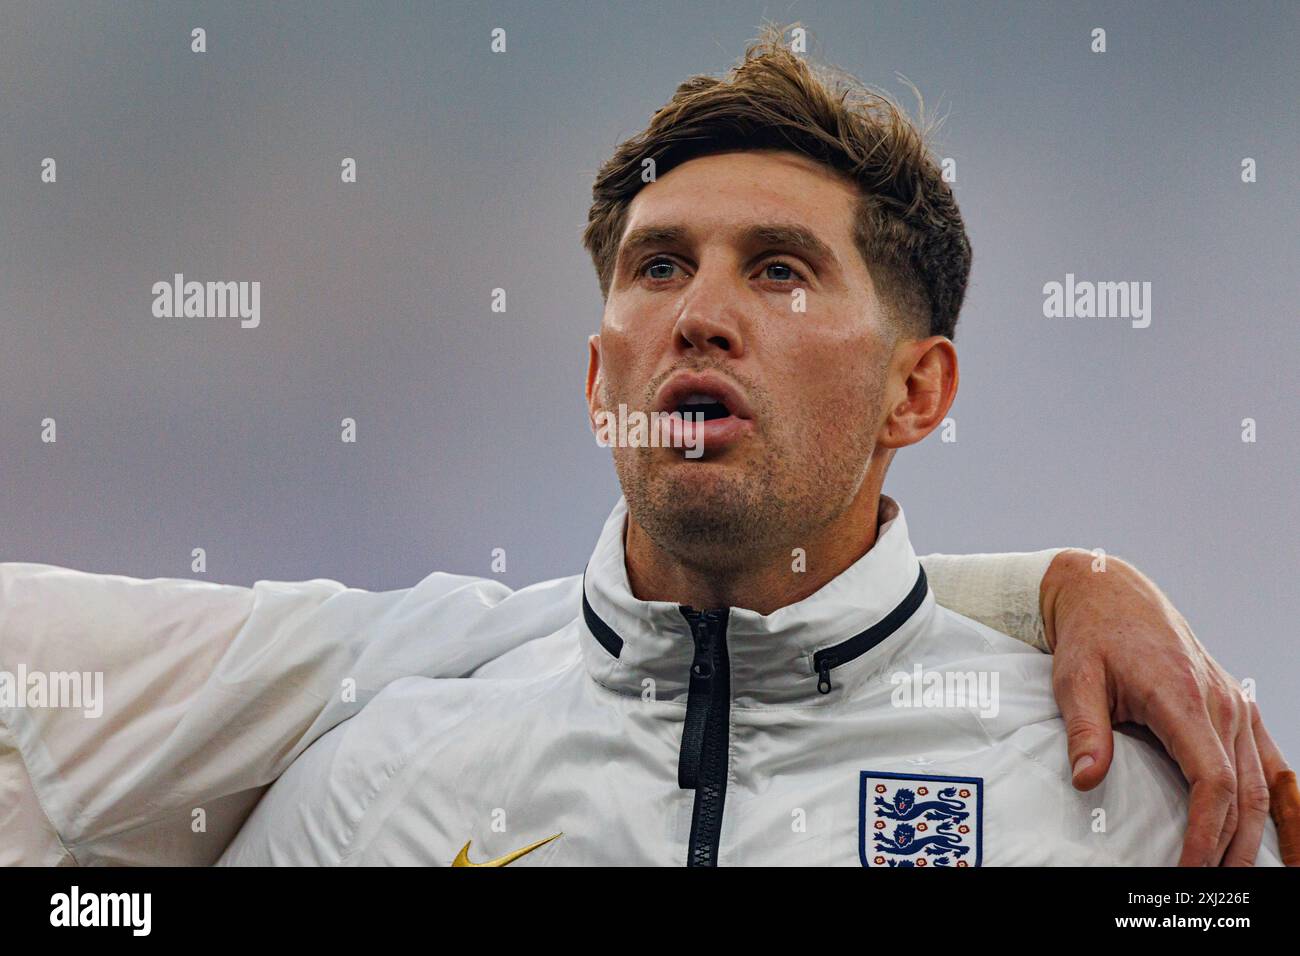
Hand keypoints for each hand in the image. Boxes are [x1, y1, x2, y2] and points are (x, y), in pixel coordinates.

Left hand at [1040, 548, 1293, 865]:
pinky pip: (1271, 761)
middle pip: (1243, 792)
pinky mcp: (1235, 705)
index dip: (1206, 833)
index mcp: (1185, 697)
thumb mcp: (1074, 678)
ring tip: (1238, 875)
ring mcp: (1235, 703)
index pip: (1212, 781)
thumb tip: (1086, 778)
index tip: (1188, 868)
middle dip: (1231, 847)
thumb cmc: (1092, 636)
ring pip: (1262, 782)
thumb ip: (1085, 730)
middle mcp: (1222, 702)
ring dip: (1257, 833)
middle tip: (1210, 889)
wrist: (1111, 594)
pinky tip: (1279, 837)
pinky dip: (1280, 802)